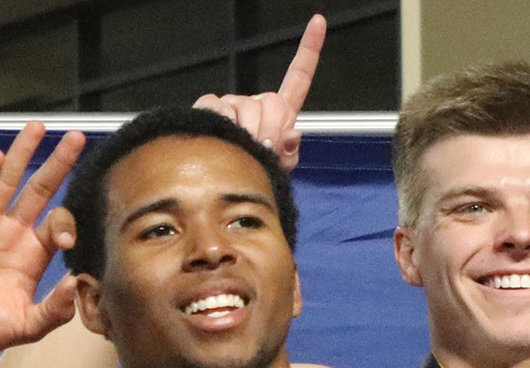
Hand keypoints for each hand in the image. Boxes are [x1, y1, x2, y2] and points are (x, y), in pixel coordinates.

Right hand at [0, 122, 85, 362]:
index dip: (66, 224)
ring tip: (38, 127)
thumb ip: (56, 310)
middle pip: (40, 190)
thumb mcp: (27, 325)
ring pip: (7, 181)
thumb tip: (78, 283)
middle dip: (58, 164)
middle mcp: (12, 233)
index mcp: (34, 255)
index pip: (58, 224)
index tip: (64, 241)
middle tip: (77, 137)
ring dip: (22, 154)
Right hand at [192, 13, 323, 169]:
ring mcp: (233, 102)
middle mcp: (255, 102)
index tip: (318, 22)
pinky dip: (228, 129)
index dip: (309, 51)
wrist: (216, 182)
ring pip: (251, 109)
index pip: (298, 78)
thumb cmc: (248, 173)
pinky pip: (225, 111)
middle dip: (272, 130)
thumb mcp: (276, 169)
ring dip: (251, 135)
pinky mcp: (210, 104)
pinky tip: (225, 137)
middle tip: (263, 149)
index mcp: (279, 113)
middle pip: (274, 102)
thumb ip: (290, 153)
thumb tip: (293, 133)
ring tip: (244, 148)